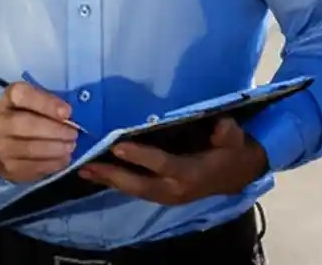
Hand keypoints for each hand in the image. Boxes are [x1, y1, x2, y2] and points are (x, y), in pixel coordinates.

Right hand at [0, 81, 78, 181]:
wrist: (2, 146)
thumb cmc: (26, 118)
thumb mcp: (34, 104)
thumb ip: (49, 105)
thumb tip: (68, 118)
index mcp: (8, 99)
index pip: (22, 95)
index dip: (46, 103)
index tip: (67, 112)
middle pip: (27, 124)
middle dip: (55, 130)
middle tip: (73, 133)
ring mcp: (1, 147)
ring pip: (31, 148)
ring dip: (57, 148)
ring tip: (71, 146)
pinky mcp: (10, 167)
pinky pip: (34, 166)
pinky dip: (54, 163)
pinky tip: (64, 158)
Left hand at [79, 118, 269, 205]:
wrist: (237, 175)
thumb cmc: (232, 152)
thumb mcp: (235, 139)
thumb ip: (228, 133)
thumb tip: (222, 125)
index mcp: (190, 173)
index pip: (162, 164)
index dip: (140, 156)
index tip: (117, 145)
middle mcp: (175, 188)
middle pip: (140, 184)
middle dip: (113, 175)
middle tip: (87, 165)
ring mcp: (167, 195)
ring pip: (134, 190)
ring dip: (109, 181)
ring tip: (84, 170)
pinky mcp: (161, 195)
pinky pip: (136, 190)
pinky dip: (116, 183)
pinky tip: (97, 174)